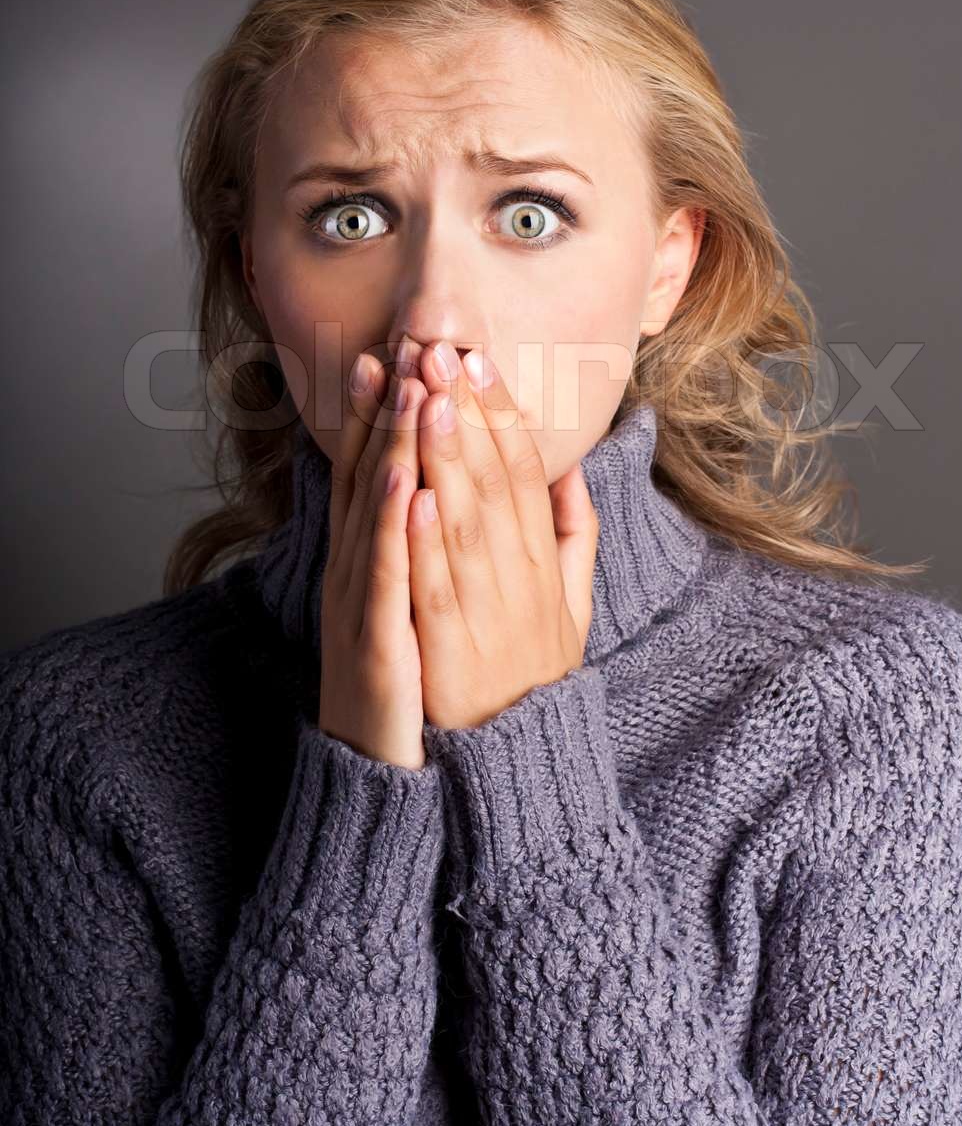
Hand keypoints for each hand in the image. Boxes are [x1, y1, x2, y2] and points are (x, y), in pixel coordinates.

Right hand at [318, 341, 429, 769]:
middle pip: (370, 480)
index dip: (388, 414)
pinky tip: (408, 489)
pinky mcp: (376, 646)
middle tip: (398, 347)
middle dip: (386, 412)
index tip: (401, 355)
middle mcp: (360, 575)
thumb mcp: (414, 608)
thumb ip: (424, 550)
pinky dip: (395, 533)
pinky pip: (387, 582)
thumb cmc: (409, 689)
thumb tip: (437, 492)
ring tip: (409, 392)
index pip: (380, 474)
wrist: (386, 777)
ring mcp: (363, 608)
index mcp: (375, 564)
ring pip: (376, 516)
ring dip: (391, 451)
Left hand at [405, 341, 599, 731]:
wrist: (519, 759)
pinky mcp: (448, 646)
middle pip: (490, 479)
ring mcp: (485, 610)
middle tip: (440, 350)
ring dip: (442, 454)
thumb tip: (570, 469)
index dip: (499, 413)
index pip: (522, 470)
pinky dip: (423, 537)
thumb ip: (575, 534)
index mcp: (542, 558)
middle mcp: (518, 575)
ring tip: (424, 396)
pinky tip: (409, 491)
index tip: (478, 361)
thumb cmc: (535, 672)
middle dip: (463, 411)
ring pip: (462, 519)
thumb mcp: (574, 601)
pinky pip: (434, 584)